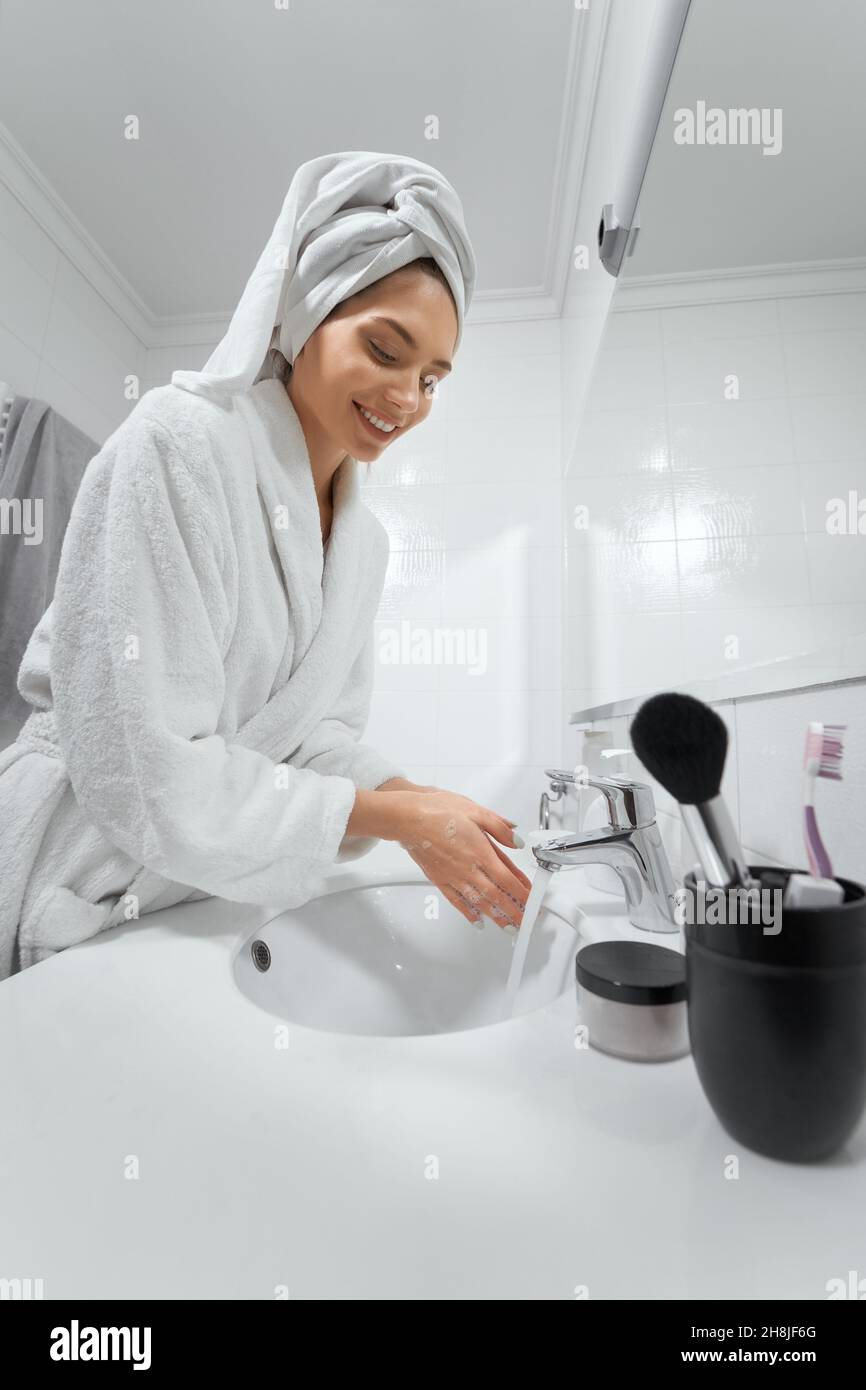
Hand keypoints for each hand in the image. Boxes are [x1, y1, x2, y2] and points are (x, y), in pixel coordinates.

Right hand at [394, 789, 532, 929]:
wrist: (408, 818)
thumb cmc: (438, 811)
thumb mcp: (477, 811)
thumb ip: (499, 828)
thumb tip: (517, 839)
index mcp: (480, 852)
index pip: (507, 878)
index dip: (522, 892)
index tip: (531, 900)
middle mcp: (468, 869)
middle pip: (496, 895)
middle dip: (513, 910)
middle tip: (525, 921)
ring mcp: (453, 877)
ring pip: (479, 902)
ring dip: (496, 916)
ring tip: (508, 926)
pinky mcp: (439, 880)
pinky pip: (457, 901)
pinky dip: (468, 913)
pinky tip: (477, 920)